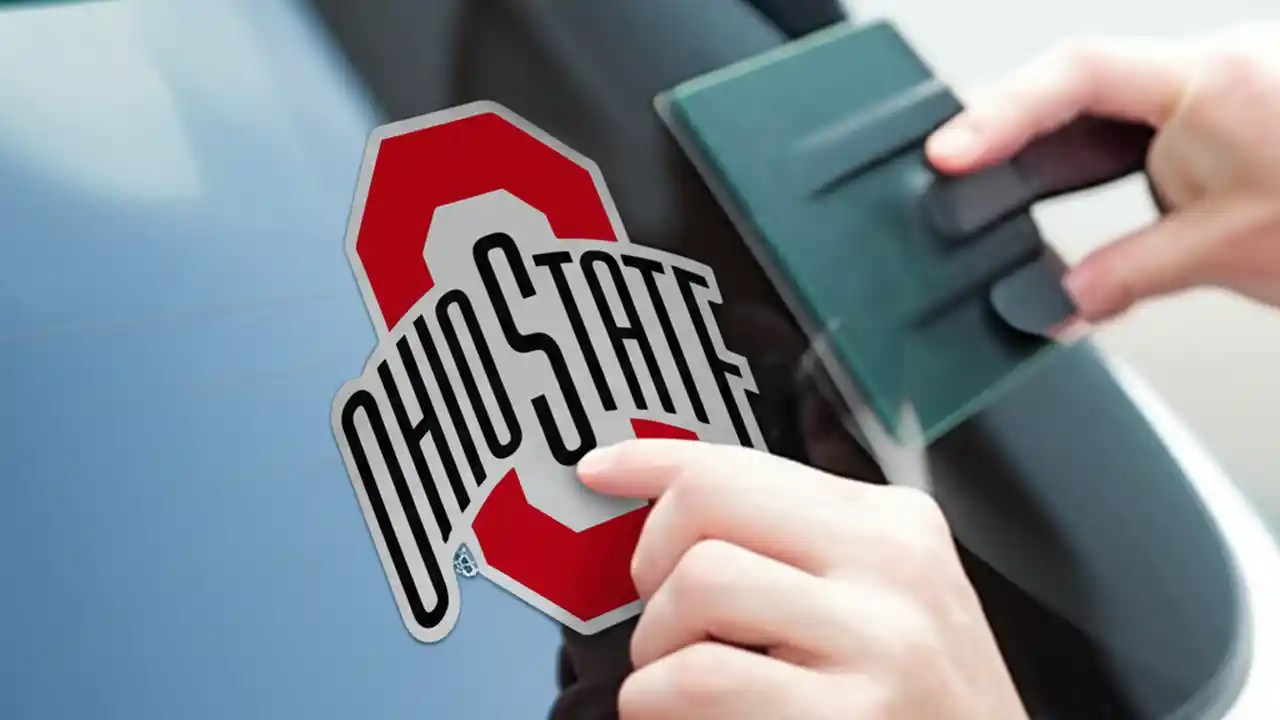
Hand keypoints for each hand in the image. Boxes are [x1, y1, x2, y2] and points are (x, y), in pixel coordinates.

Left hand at [577, 440, 1026, 719]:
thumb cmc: (914, 704)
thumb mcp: (878, 598)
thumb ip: (794, 547)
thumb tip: (667, 503)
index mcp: (892, 523)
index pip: (742, 463)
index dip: (651, 460)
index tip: (601, 468)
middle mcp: (892, 564)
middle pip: (706, 505)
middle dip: (651, 559)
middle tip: (664, 615)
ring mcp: (878, 639)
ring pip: (698, 583)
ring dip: (657, 642)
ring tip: (683, 676)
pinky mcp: (848, 716)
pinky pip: (700, 679)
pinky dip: (657, 701)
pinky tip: (683, 717)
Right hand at [927, 25, 1279, 320]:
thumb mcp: (1232, 251)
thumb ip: (1129, 274)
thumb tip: (1059, 301)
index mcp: (1215, 79)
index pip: (1078, 76)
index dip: (1002, 114)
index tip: (949, 154)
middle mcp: (1210, 68)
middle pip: (1075, 84)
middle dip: (1010, 133)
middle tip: (949, 174)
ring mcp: (1213, 89)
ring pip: (1100, 108)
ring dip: (1049, 154)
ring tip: (991, 189)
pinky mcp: (1216, 115)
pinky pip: (1129, 128)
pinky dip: (1086, 166)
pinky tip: (1058, 192)